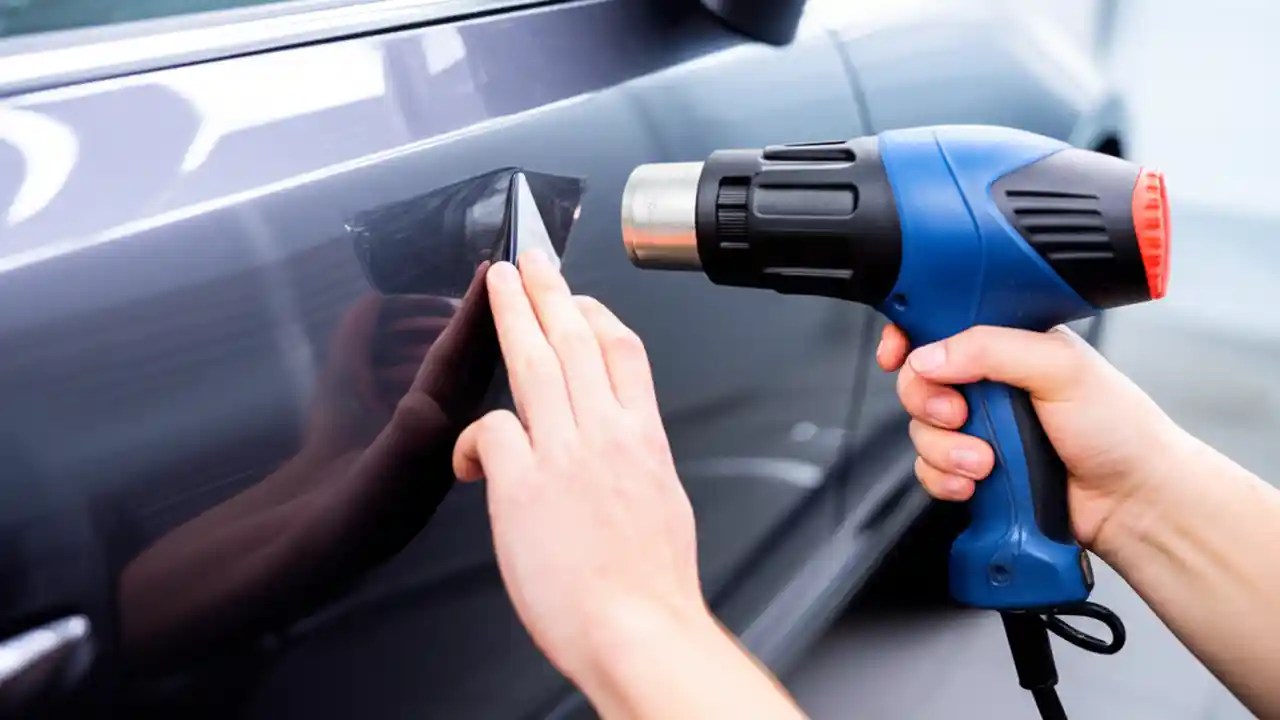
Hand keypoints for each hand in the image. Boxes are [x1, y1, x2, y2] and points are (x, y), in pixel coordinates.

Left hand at [452, 252, 704, 684]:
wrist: (637, 630)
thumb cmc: (650, 586)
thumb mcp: (663, 503)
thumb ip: (636, 463)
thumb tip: (621, 447)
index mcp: (643, 438)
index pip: (622, 351)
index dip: (597, 313)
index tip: (578, 299)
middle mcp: (606, 434)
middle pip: (576, 338)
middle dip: (548, 290)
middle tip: (527, 259)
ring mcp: (564, 454)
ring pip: (535, 362)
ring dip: (512, 314)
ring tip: (496, 284)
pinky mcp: (522, 485)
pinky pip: (490, 432)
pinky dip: (474, 439)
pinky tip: (469, 459)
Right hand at [877, 323, 1187, 548]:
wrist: (1133, 503)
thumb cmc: (1119, 429)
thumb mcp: (1060, 367)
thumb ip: (991, 349)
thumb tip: (929, 356)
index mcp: (1009, 342)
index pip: (941, 325)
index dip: (910, 337)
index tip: (897, 354)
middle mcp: (990, 382)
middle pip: (920, 380)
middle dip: (928, 402)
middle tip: (958, 414)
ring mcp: (981, 428)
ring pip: (921, 430)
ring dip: (944, 449)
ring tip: (984, 461)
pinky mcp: (974, 470)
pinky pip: (929, 471)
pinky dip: (944, 479)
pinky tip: (974, 483)